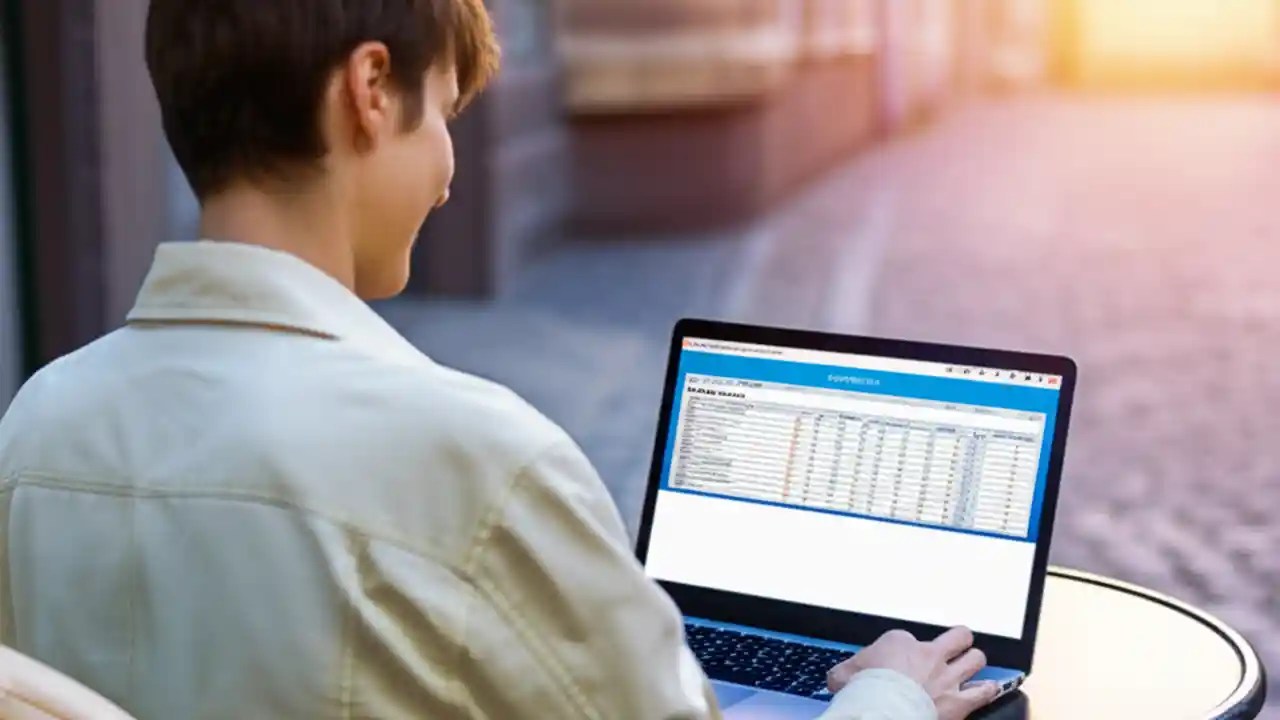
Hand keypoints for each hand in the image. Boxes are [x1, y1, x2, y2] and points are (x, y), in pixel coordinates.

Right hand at [826, 627, 1000, 719]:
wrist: (882, 712)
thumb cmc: (864, 692)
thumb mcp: (843, 675)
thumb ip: (844, 673)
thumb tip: (836, 679)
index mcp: (900, 642)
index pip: (908, 638)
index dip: (904, 649)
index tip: (898, 661)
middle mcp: (929, 654)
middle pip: (958, 637)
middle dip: (959, 641)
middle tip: (956, 646)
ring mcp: (948, 678)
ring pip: (975, 659)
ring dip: (974, 662)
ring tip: (972, 665)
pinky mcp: (959, 702)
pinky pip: (984, 692)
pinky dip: (987, 690)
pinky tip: (988, 689)